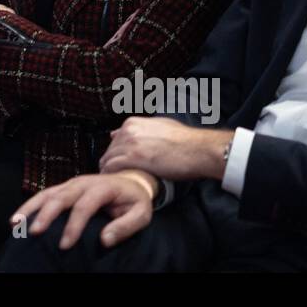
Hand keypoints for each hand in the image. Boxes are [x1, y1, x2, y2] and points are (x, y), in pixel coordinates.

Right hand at [12, 171, 154, 249]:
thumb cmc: (134, 201)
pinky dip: (29, 205)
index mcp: (102, 187)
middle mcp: (82, 182)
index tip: (65, 245)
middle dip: (46, 215)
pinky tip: (17, 218)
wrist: (130, 180)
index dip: (74, 225)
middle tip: (34, 232)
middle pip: (60, 197)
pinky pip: (44, 194)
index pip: (84, 206)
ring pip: (47, 193)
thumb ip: (126, 227)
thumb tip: (105, 240)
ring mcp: (71, 183)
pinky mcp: (64, 188)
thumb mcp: (141, 214)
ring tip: (15, 223)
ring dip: (30, 207)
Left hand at [98, 117, 230, 181]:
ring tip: (116, 182)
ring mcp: (130, 143)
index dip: (115, 155)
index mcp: (133, 123)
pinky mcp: (134, 157)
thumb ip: (140, 130)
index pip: (113, 141)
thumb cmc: (185, 141)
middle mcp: (128, 130)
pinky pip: (112, 167)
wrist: (198, 149)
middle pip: (109, 150)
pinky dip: (112, 175)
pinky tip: (119, 183)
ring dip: (109, 171)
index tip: (117, 165)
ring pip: (108, 159)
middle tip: (115, 177)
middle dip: (111, 163)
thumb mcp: (160, 127)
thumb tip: (122, 132)